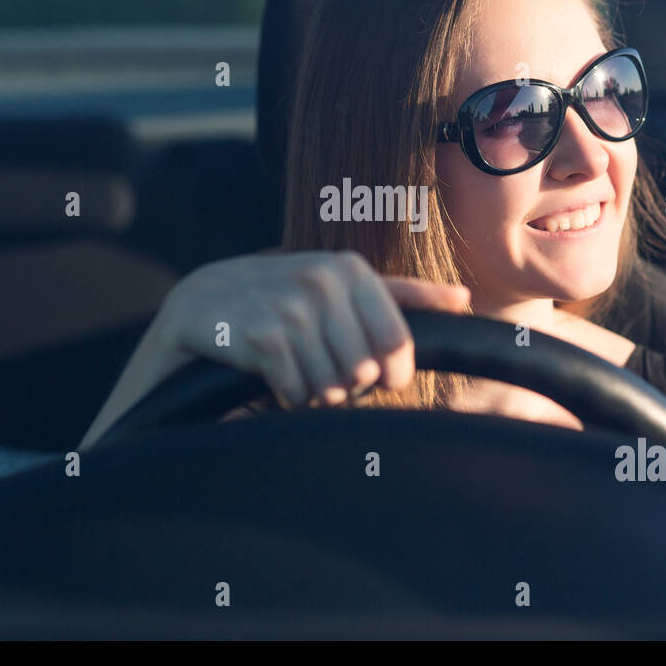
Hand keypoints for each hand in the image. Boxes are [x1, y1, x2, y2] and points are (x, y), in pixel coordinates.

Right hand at [141, 250, 469, 410]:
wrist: (202, 304)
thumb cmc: (281, 298)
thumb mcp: (341, 287)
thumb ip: (402, 295)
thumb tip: (463, 298)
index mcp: (351, 269)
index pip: (398, 346)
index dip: (388, 375)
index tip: (369, 375)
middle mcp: (323, 280)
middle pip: (365, 373)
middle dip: (343, 383)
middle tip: (317, 366)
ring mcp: (291, 307)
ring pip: (333, 386)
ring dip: (313, 392)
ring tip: (294, 369)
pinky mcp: (262, 336)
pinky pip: (299, 392)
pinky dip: (288, 396)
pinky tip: (271, 376)